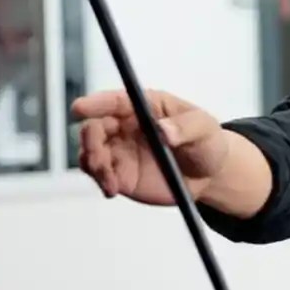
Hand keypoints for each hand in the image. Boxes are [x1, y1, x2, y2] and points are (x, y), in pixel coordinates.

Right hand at [72, 89, 229, 205]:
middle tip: (98, 157)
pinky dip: (100, 181)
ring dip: (92, 163)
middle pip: (95, 127)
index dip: (95, 103)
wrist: (209, 175)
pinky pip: (99, 175)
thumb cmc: (206, 142)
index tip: (79, 108)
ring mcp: (121, 150)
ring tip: (109, 179)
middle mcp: (127, 126)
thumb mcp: (204, 129)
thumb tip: (165, 130)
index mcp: (146, 106)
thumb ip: (186, 127)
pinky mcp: (121, 174)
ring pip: (90, 152)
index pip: (115, 100)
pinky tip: (111, 189)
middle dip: (90, 140)